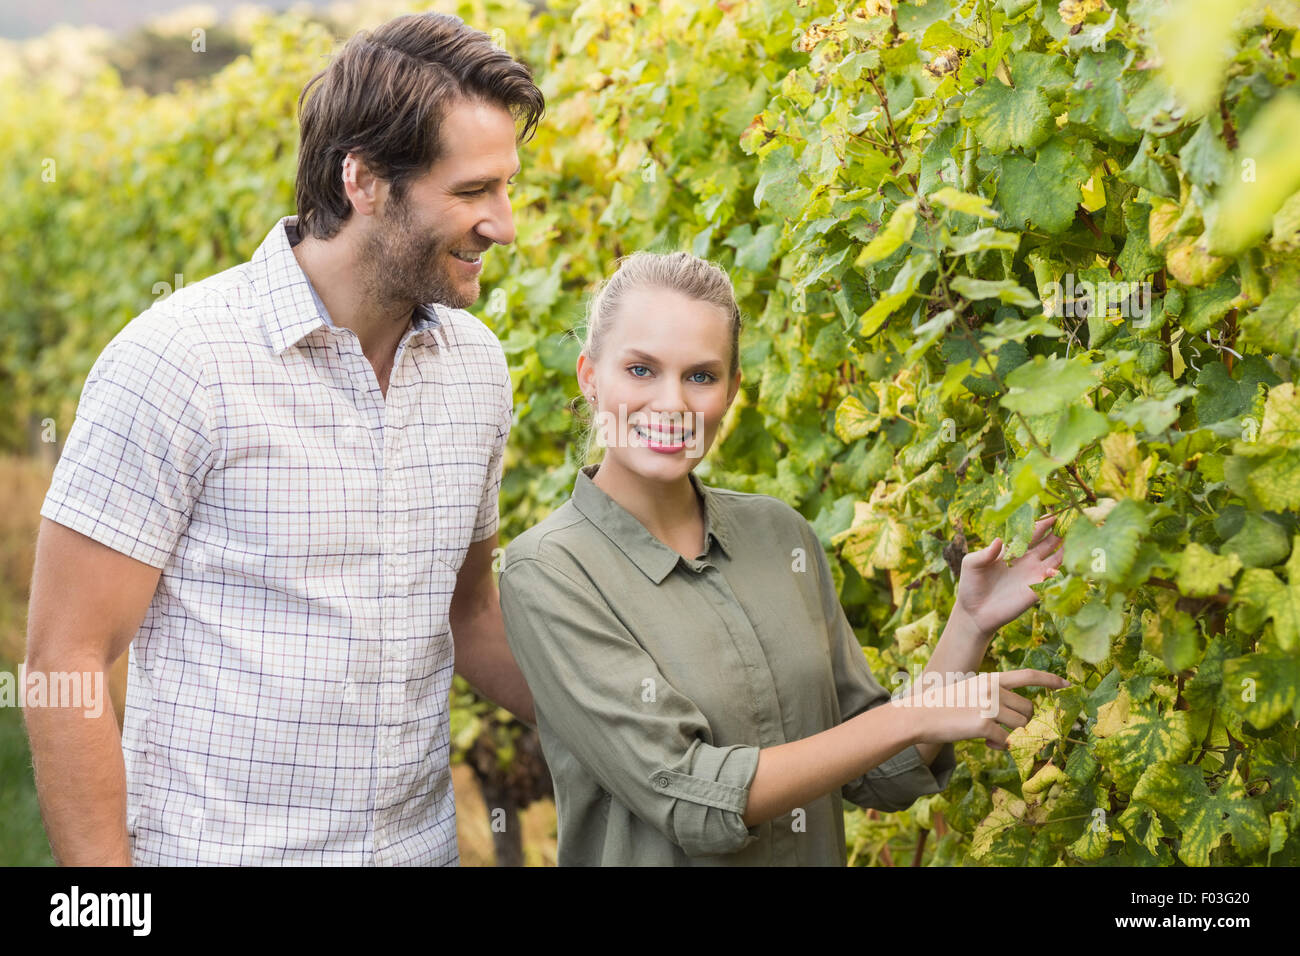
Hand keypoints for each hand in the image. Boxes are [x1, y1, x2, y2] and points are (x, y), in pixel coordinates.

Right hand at [905, 668, 1070, 750]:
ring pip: (1021, 726)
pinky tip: (986, 743)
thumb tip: (1019, 716)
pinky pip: (1008, 741)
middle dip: (1023, 722)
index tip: (1068, 684)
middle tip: (1006, 729)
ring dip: (1012, 735)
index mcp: (991, 678)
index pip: (1028, 676)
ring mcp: (990, 706)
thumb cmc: (944, 705)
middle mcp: (994, 689)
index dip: (1050, 680)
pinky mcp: (984, 725)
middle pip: (1028, 709)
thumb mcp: (970, 690)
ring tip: (991, 737)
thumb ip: (994, 697)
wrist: (920, 715)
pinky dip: (1001, 746)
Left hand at [955, 515, 1063, 640]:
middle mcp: (1027, 560)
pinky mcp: (1036, 590)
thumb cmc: (971, 584)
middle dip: (1060, 532)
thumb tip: (998, 540)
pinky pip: (1053, 580)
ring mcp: (1034, 574)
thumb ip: (985, 552)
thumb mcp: (973, 564)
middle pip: (1049, 542)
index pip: (1032, 532)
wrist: (974, 612)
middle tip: (1074, 520)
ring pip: (1056, 558)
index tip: (1055, 514)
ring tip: (1078, 538)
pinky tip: (1055, 568)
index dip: (1043, 523)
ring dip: (1066, 549)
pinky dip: (1057, 573)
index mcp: (1013, 549)